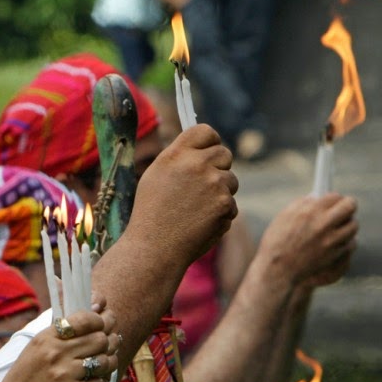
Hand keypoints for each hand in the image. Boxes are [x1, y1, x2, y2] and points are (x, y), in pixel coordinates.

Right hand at [0, 308, 119, 381]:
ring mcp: (66, 374)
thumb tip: (88, 317)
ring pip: (104, 360)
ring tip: (104, 362)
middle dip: (107, 340)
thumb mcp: (34, 349)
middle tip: (108, 343)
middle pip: (99, 338)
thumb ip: (57, 334)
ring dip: (107, 361)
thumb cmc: (22, 379)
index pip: (84, 320)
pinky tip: (95, 380)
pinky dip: (100, 381)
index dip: (98, 320)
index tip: (101, 324)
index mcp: (45, 338)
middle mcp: (56, 353)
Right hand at [131, 125, 238, 268]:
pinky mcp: (225, 205)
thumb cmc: (151, 215)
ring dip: (220, 194)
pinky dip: (220, 216)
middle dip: (218, 168)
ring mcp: (213, 184)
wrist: (154, 249)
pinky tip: (201, 225)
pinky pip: (231, 205)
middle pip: (224, 154)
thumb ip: (180, 159)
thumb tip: (203, 149)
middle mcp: (196, 165)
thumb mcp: (156, 177)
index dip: (210, 141)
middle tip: (203, 188)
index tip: (208, 152)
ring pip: (230, 181)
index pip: (205, 131)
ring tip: (196, 211)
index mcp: (175, 155)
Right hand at [257, 193, 357, 289]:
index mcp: (310, 212)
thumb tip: (315, 198)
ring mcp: (331, 241)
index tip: (335, 200)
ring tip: (340, 226)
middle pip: (350, 206)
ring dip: (348, 224)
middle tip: (345, 208)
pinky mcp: (335, 254)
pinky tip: (337, 241)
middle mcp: (323, 224)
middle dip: (348, 205)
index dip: (335, 198)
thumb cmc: (277, 243)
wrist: (278, 270)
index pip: (335, 196)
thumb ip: (301, 204)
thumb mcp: (284, 217)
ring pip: (354, 225)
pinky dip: (346, 241)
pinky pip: (350, 243)